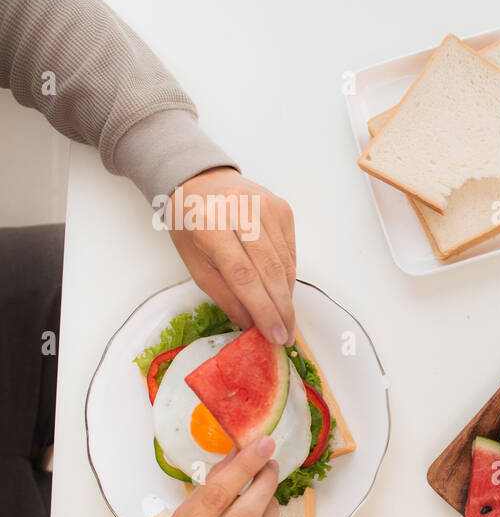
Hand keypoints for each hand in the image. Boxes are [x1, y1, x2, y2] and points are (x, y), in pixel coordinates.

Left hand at [166, 167, 296, 343]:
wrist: (200, 181)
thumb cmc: (191, 224)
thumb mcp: (193, 262)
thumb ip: (224, 294)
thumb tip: (252, 324)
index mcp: (211, 224)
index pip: (244, 275)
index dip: (262, 310)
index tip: (274, 335)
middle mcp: (242, 211)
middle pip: (270, 271)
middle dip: (280, 309)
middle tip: (286, 335)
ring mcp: (266, 207)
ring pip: (285, 263)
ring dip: (287, 296)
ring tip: (285, 319)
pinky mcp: (283, 209)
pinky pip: (291, 252)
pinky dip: (289, 276)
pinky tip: (283, 292)